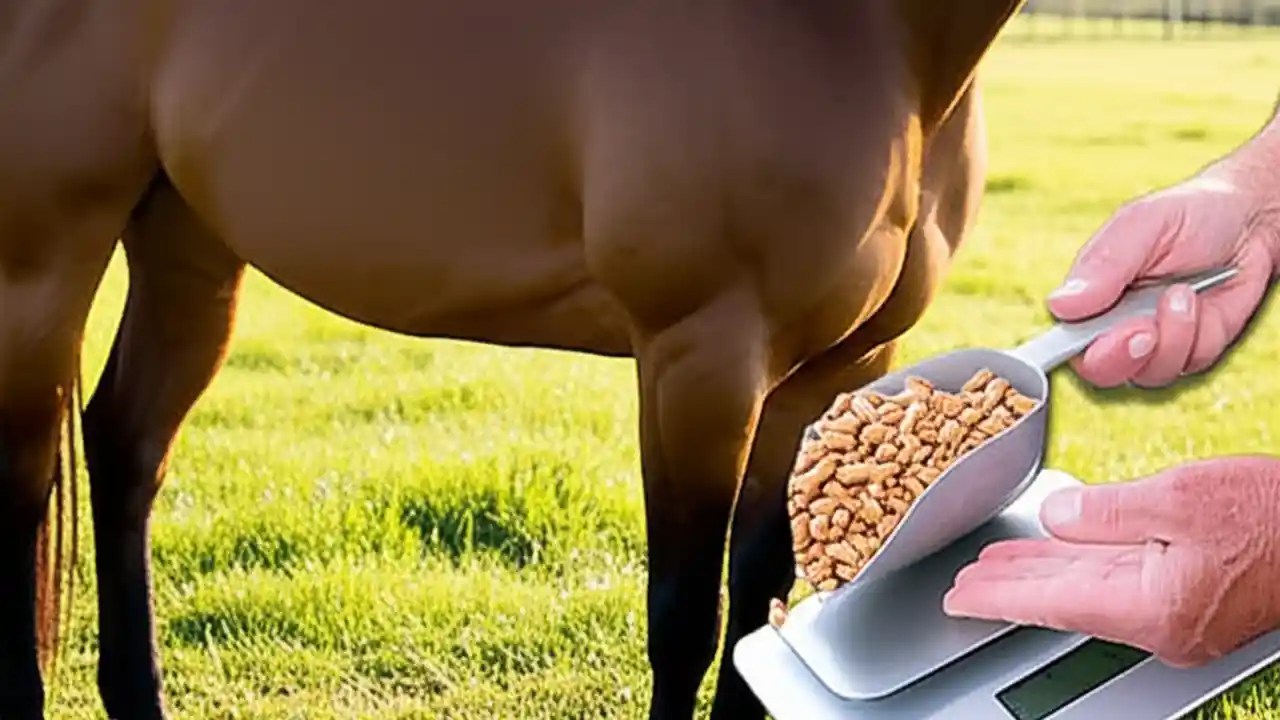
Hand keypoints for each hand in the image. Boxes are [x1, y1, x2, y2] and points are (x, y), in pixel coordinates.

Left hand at [942, 456, 1279, 666]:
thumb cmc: (1275, 516)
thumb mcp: (1182, 498)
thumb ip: (1108, 511)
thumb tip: (1057, 516)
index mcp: (1152, 606)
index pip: (1053, 603)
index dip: (998, 597)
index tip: (958, 598)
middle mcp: (1160, 619)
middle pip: (1065, 600)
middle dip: (1011, 589)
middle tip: (964, 585)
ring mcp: (1178, 611)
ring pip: (1090, 588)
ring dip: (1042, 575)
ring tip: (998, 568)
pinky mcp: (1193, 593)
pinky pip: (1120, 577)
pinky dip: (1083, 564)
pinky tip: (1061, 550)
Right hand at [1047, 154, 1279, 387]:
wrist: (1251, 222)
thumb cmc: (1189, 215)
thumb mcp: (1142, 224)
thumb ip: (1102, 265)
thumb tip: (1060, 305)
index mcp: (1089, 297)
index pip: (1061, 338)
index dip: (1062, 352)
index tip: (1085, 344)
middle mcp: (1115, 326)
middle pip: (1099, 370)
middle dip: (1120, 355)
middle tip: (1141, 328)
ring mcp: (1154, 343)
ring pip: (1147, 373)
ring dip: (1170, 337)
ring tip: (1183, 293)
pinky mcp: (1191, 352)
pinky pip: (1189, 364)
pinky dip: (1199, 335)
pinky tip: (1203, 302)